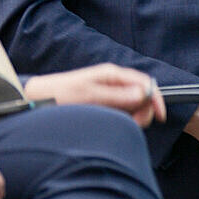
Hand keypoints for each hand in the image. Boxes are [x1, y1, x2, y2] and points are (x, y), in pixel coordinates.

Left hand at [22, 64, 166, 125]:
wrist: (39, 99)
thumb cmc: (60, 93)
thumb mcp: (90, 95)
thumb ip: (117, 95)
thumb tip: (143, 94)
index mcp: (112, 74)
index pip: (145, 83)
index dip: (155, 99)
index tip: (159, 116)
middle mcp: (113, 82)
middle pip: (142, 96)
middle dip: (142, 111)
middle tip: (132, 123)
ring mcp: (109, 93)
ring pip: (133, 106)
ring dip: (132, 117)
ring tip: (115, 123)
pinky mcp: (103, 104)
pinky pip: (122, 112)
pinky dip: (122, 119)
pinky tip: (110, 122)